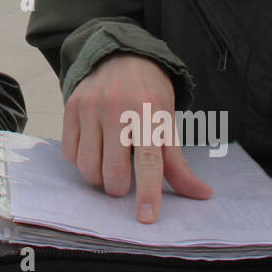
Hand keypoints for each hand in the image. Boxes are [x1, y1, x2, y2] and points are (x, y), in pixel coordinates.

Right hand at [62, 54, 211, 222]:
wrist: (121, 54)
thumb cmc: (149, 93)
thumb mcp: (167, 121)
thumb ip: (178, 163)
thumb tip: (201, 195)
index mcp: (148, 112)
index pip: (148, 162)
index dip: (147, 193)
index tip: (146, 217)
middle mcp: (116, 108)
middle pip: (112, 171)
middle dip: (118, 188)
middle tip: (124, 182)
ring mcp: (90, 107)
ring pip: (87, 167)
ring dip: (98, 178)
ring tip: (108, 166)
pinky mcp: (71, 107)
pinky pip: (70, 153)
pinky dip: (81, 162)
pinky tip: (93, 150)